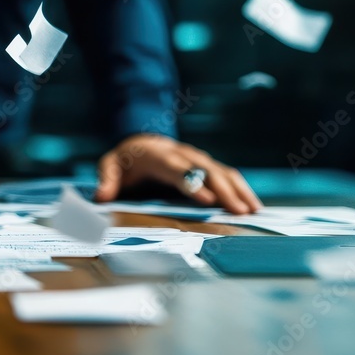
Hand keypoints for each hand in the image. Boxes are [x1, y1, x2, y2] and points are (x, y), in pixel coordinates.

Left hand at [95, 134, 261, 213]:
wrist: (142, 142)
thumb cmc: (126, 159)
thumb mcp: (110, 165)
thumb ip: (107, 179)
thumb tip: (101, 196)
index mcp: (158, 155)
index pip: (177, 169)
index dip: (192, 183)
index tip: (208, 201)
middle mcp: (183, 155)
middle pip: (206, 170)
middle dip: (224, 191)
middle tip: (239, 212)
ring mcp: (197, 159)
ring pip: (222, 171)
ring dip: (239, 190)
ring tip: (253, 211)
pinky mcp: (207, 165)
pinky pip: (228, 175)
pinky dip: (242, 188)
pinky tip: (253, 205)